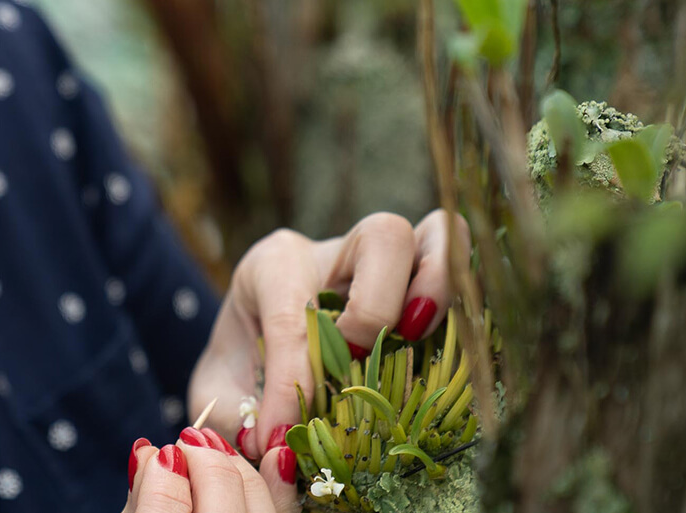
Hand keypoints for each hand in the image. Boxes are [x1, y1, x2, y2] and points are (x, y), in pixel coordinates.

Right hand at [123, 427, 297, 511]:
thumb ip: (141, 497)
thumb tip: (148, 450)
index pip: (167, 503)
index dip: (160, 471)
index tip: (161, 455)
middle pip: (218, 485)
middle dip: (200, 456)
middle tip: (185, 446)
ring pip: (254, 490)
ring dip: (232, 461)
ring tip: (211, 449)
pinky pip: (287, 508)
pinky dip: (281, 480)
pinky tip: (276, 453)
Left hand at [187, 210, 469, 459]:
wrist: (257, 351)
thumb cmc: (244, 367)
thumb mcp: (219, 392)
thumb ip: (234, 419)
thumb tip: (280, 451)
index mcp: (276, 264)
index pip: (293, 308)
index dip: (293, 374)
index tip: (282, 432)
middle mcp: (337, 250)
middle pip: (384, 236)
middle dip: (377, 305)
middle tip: (354, 359)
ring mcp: (389, 262)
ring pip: (436, 235)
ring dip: (437, 289)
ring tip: (413, 339)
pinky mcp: (426, 284)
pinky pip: (464, 267)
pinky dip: (465, 300)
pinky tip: (445, 343)